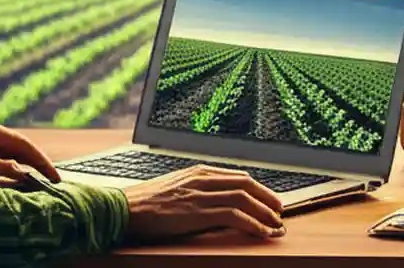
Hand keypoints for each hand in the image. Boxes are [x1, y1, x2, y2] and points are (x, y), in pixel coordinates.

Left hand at [0, 121, 60, 184]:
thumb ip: (3, 167)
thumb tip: (26, 172)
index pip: (25, 144)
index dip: (41, 160)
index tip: (54, 176)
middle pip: (22, 149)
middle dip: (38, 164)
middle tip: (54, 180)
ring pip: (14, 156)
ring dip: (28, 168)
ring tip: (43, 181)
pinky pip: (4, 162)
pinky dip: (15, 171)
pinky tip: (23, 180)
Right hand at [122, 165, 284, 241]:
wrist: (123, 209)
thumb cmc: (145, 205)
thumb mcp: (175, 190)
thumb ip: (197, 191)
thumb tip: (219, 204)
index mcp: (197, 171)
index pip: (237, 176)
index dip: (258, 189)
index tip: (270, 201)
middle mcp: (202, 178)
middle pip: (246, 183)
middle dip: (268, 198)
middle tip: (280, 213)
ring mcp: (200, 194)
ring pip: (244, 198)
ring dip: (265, 212)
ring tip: (276, 225)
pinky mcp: (197, 211)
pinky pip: (233, 215)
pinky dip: (253, 224)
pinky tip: (262, 232)